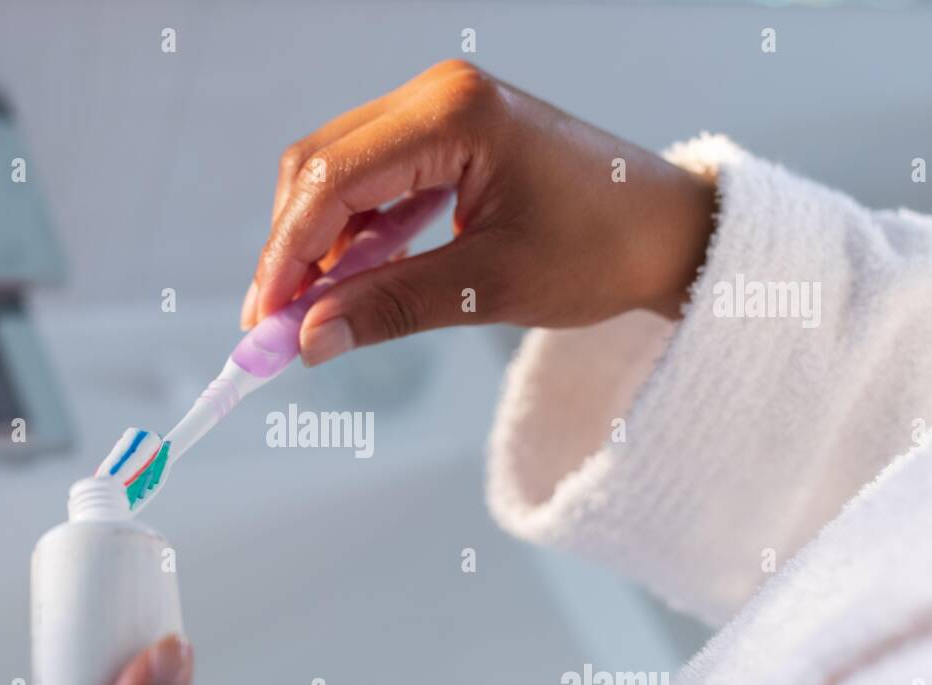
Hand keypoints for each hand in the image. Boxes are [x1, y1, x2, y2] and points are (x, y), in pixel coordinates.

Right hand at [241, 59, 715, 365]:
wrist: (667, 230)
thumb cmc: (601, 249)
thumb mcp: (490, 288)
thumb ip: (390, 306)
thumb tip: (308, 341)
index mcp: (455, 116)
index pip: (333, 180)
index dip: (286, 254)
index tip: (264, 322)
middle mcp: (438, 95)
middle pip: (321, 166)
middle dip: (291, 248)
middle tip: (279, 325)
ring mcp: (441, 109)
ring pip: (338, 171)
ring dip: (319, 242)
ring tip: (316, 311)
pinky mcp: (446, 133)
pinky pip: (372, 176)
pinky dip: (352, 231)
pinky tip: (353, 278)